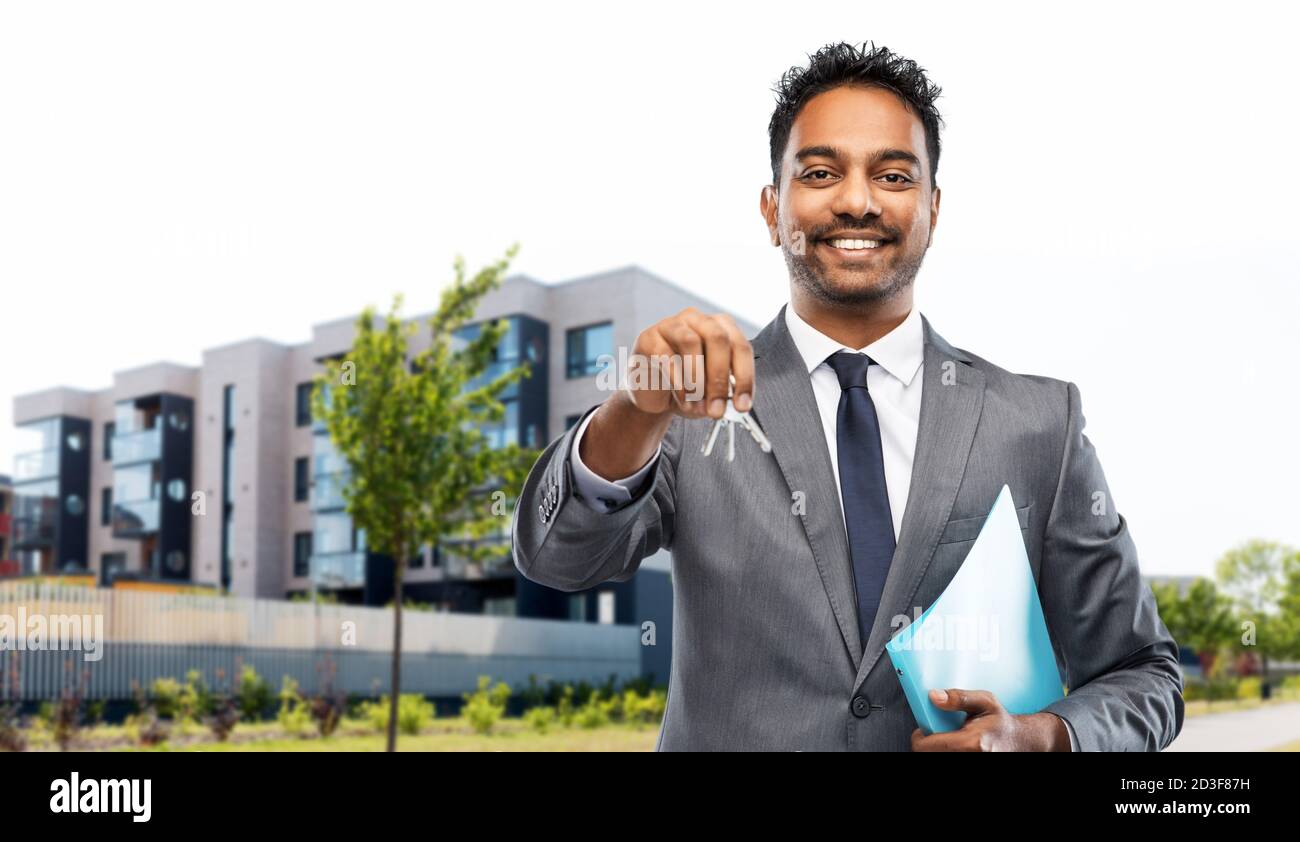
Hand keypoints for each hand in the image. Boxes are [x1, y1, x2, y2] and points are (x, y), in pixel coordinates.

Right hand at [624, 307, 753, 420]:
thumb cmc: (686, 386)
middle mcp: (698, 320)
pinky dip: (676, 381)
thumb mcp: (710, 394)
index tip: (742, 405)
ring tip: (696, 401)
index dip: (745, 378)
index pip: (740, 347)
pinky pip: (665, 354)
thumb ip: (720, 396)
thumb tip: (724, 406)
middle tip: (716, 408)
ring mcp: (672, 325)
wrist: (652, 392)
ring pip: (690, 341)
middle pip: (717, 338)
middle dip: (719, 377)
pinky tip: (681, 397)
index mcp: (721, 328)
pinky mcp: (649, 337)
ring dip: (696, 377)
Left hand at [910, 688, 1069, 751]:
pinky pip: (947, 756)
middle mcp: (971, 757)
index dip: (920, 737)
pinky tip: (954, 745)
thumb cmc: (1001, 723)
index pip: (927, 747)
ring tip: (948, 738)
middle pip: (930, 754)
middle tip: (937, 732)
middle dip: (929, 743)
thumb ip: (958, 697)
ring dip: (938, 747)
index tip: (923, 730)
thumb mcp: (984, 701)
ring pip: (938, 756)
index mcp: (973, 743)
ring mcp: (971, 763)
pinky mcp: (969, 764)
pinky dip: (945, 751)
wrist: (1020, 741)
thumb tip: (935, 696)